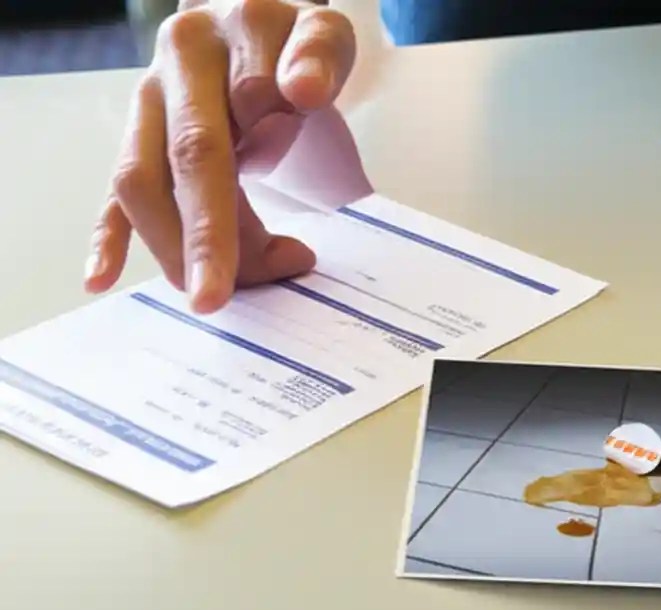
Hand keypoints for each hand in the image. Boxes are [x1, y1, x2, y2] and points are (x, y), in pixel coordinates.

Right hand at [86, 0, 355, 313]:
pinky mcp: (139, 136)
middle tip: (217, 295)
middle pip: (188, 153)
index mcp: (223, 35)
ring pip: (145, 179)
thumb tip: (301, 91)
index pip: (249, 99)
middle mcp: (175, 66)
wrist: (247, 15)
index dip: (276, 151)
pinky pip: (116, 191)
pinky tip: (102, 276)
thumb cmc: (291, 39)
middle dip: (204, 231)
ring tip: (212, 294)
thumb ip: (319, 56)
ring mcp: (149, 103)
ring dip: (173, 244)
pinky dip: (109, 235)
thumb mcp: (322, 31)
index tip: (305, 200)